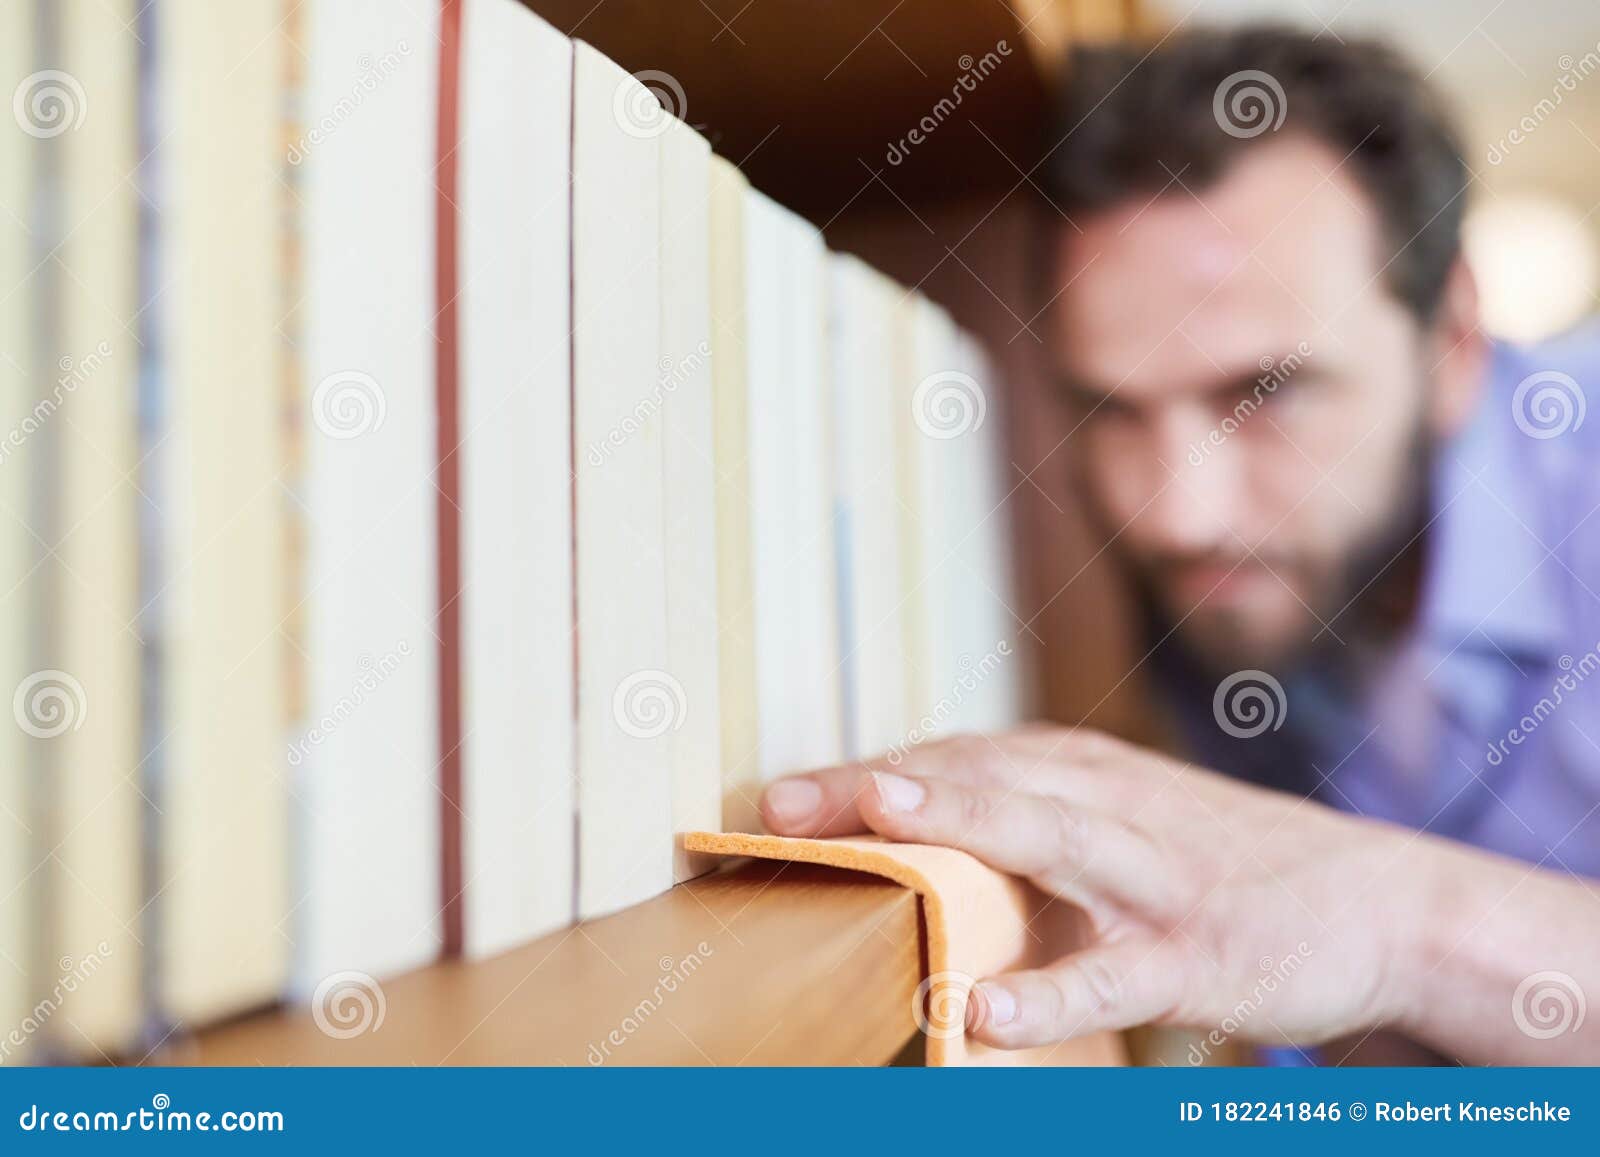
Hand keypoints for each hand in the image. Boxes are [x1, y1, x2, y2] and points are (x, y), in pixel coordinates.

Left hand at [760, 726, 1436, 1052]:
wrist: (1377, 902)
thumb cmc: (1221, 864)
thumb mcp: (1119, 823)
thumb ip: (1028, 822)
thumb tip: (919, 835)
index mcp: (1081, 773)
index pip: (955, 761)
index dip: (866, 775)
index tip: (778, 798)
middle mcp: (1108, 804)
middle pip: (979, 778)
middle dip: (879, 784)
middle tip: (782, 802)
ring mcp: (1151, 877)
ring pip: (1044, 838)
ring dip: (959, 821)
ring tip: (875, 820)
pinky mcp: (1196, 953)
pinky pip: (1113, 973)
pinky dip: (1052, 989)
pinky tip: (985, 1011)